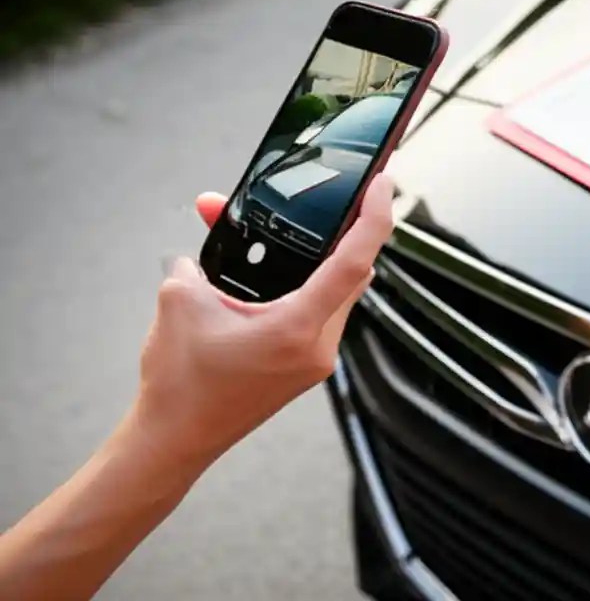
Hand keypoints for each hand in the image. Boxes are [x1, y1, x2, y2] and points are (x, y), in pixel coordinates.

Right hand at [132, 174, 394, 465]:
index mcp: (296, 328)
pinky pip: (319, 313)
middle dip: (336, 231)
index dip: (374, 218)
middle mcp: (318, 346)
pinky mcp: (303, 367)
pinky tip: (275, 273)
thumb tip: (210, 238)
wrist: (172, 440)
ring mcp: (315, 360)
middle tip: (328, 200)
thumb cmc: (179, 385)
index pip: (354, 262)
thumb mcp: (180, 303)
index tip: (382, 184)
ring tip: (281, 236)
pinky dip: (303, 287)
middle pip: (351, 273)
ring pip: (336, 293)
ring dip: (315, 261)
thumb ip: (199, 261)